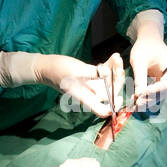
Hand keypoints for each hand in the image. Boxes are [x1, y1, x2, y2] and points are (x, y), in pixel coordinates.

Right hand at [0, 51, 120, 117]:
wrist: (47, 66)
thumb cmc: (58, 70)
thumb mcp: (75, 70)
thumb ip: (93, 73)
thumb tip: (108, 73)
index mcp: (86, 98)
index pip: (102, 111)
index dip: (112, 108)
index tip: (118, 97)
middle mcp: (91, 94)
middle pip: (111, 92)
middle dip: (118, 79)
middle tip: (119, 64)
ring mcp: (93, 85)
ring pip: (111, 81)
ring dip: (116, 70)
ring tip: (116, 57)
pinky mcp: (93, 76)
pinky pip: (106, 73)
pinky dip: (110, 65)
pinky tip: (114, 55)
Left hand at [127, 11, 166, 107]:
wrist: (149, 39)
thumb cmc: (144, 47)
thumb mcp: (139, 61)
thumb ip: (139, 79)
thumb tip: (137, 97)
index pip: (166, 85)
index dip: (153, 92)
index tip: (140, 97)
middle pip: (165, 92)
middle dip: (150, 99)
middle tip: (135, 104)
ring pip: (162, 94)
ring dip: (149, 100)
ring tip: (135, 104)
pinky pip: (159, 91)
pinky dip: (149, 96)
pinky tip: (139, 99)